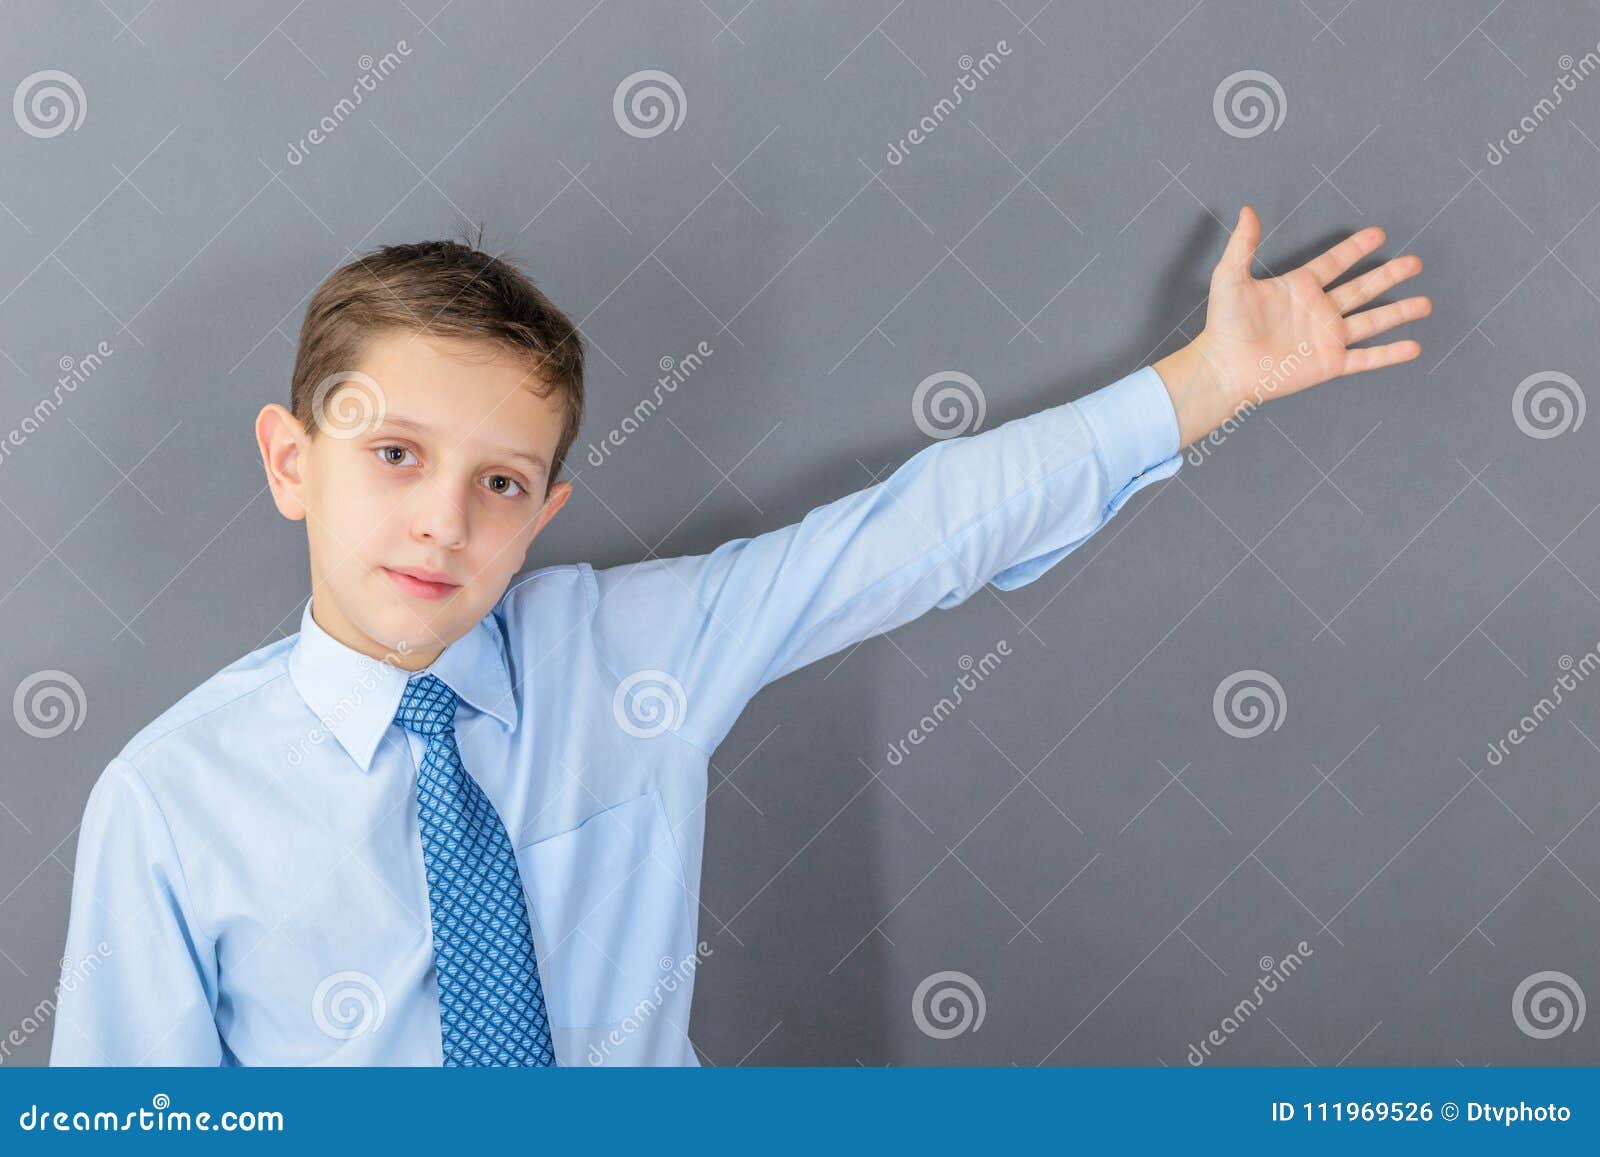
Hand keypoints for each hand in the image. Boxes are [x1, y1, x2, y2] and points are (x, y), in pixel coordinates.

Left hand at [1154, 205, 1430, 448]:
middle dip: (1389, 275)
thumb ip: (1243, 245)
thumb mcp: (1230, 278)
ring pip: (1372, 322)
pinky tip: (1413, 347)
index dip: (1355, 248)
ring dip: (1399, 312)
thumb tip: (1247, 210)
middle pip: (1362, 288)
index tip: (1379, 233)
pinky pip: (1366, 358)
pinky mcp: (1329, 364)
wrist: (1223, 367)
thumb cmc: (1224, 325)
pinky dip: (1389, 354)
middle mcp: (1319, 311)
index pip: (1335, 263)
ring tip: (1425, 303)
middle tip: (1416, 262)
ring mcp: (1326, 338)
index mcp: (1300, 288)